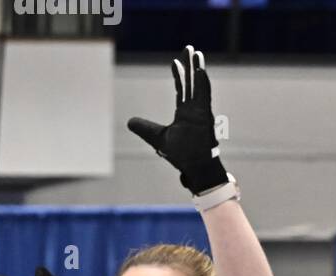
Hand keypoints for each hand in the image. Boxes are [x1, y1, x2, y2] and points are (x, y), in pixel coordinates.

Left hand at [127, 45, 227, 194]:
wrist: (193, 166)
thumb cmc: (180, 154)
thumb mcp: (157, 137)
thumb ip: (144, 128)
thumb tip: (130, 122)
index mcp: (184, 111)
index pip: (181, 88)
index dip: (179, 74)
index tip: (176, 61)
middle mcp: (193, 108)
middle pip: (191, 82)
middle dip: (189, 65)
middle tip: (189, 48)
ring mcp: (200, 111)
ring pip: (198, 86)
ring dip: (198, 70)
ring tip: (197, 54)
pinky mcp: (205, 116)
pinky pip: (204, 97)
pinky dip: (203, 84)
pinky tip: (201, 71)